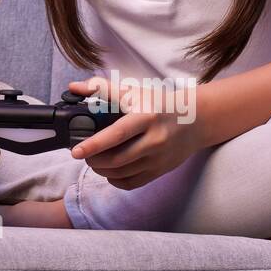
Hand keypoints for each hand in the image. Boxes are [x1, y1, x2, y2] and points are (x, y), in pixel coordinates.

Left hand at [66, 76, 203, 189]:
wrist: (196, 119)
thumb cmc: (159, 104)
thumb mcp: (133, 91)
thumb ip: (102, 89)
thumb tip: (74, 87)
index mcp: (146, 117)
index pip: (116, 134)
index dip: (94, 144)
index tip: (76, 151)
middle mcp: (154, 139)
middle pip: (117, 158)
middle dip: (94, 160)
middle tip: (82, 154)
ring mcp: (159, 158)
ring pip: (123, 173)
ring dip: (101, 170)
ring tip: (93, 161)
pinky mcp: (161, 171)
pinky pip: (133, 183)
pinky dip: (115, 180)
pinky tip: (109, 171)